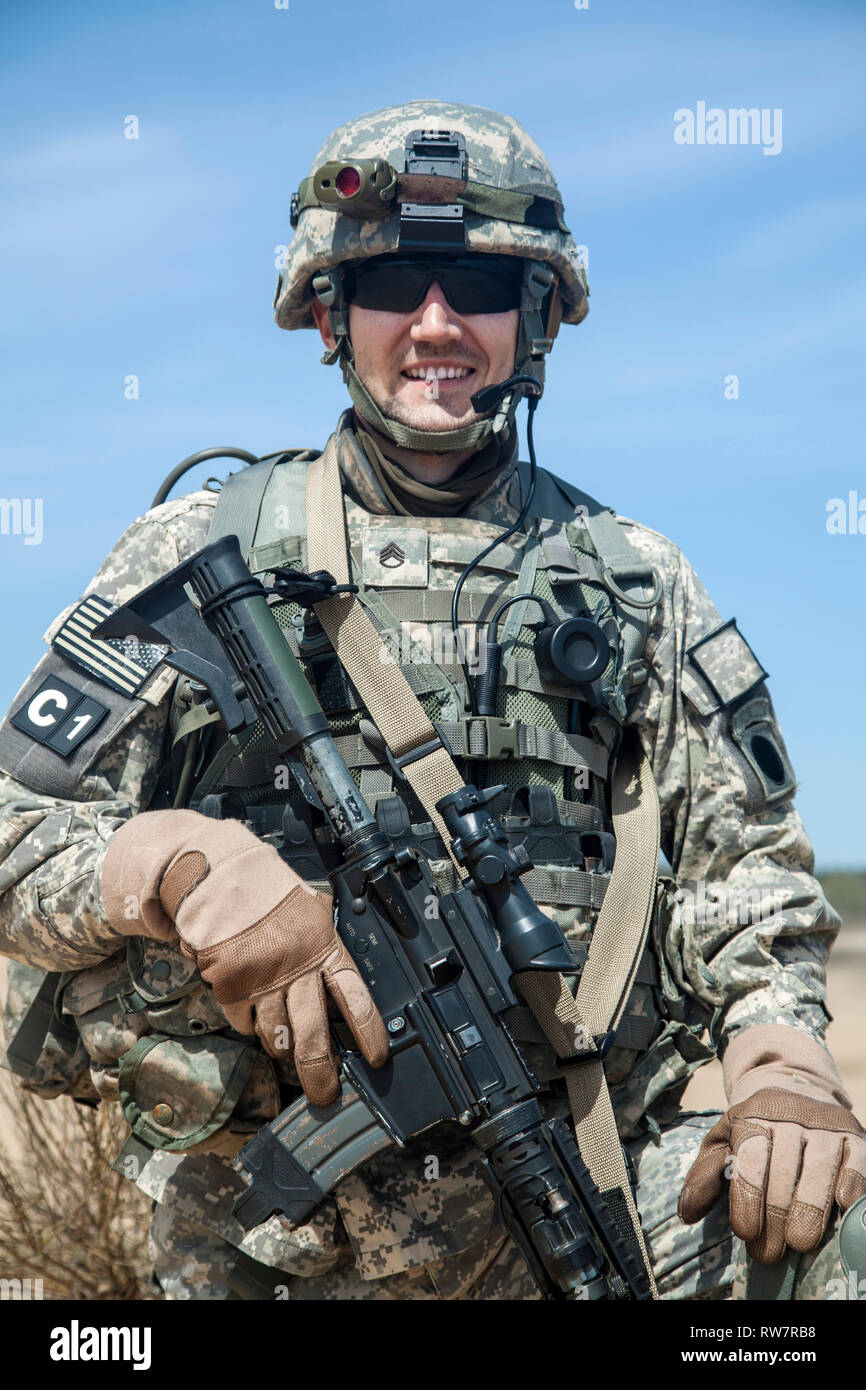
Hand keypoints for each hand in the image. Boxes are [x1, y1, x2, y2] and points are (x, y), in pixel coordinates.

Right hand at [102, 809, 388, 1104]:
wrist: (222, 883)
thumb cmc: (272, 899)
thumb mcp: (312, 916)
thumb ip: (325, 953)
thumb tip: (341, 994)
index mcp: (324, 949)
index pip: (354, 997)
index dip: (367, 1031)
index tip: (377, 1060)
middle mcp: (295, 971)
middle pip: (312, 1033)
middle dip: (319, 1070)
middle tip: (325, 1094)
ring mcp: (262, 983)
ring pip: (277, 1035)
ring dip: (282, 1046)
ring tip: (285, 1045)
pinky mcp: (231, 990)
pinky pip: (245, 1024)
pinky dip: (250, 1022)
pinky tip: (252, 1005)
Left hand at [678, 1024, 865, 1262]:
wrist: (795, 1092)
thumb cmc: (754, 1132)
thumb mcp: (723, 1143)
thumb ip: (705, 1176)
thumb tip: (687, 1212)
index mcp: (752, 1115)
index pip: (751, 1159)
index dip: (748, 1200)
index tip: (746, 1234)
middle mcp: (790, 1115)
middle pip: (784, 1171)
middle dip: (775, 1218)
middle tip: (769, 1253)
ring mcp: (824, 1125)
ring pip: (819, 1169)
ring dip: (810, 1211)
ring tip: (799, 1244)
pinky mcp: (854, 1135)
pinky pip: (855, 1162)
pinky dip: (850, 1185)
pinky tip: (842, 1206)